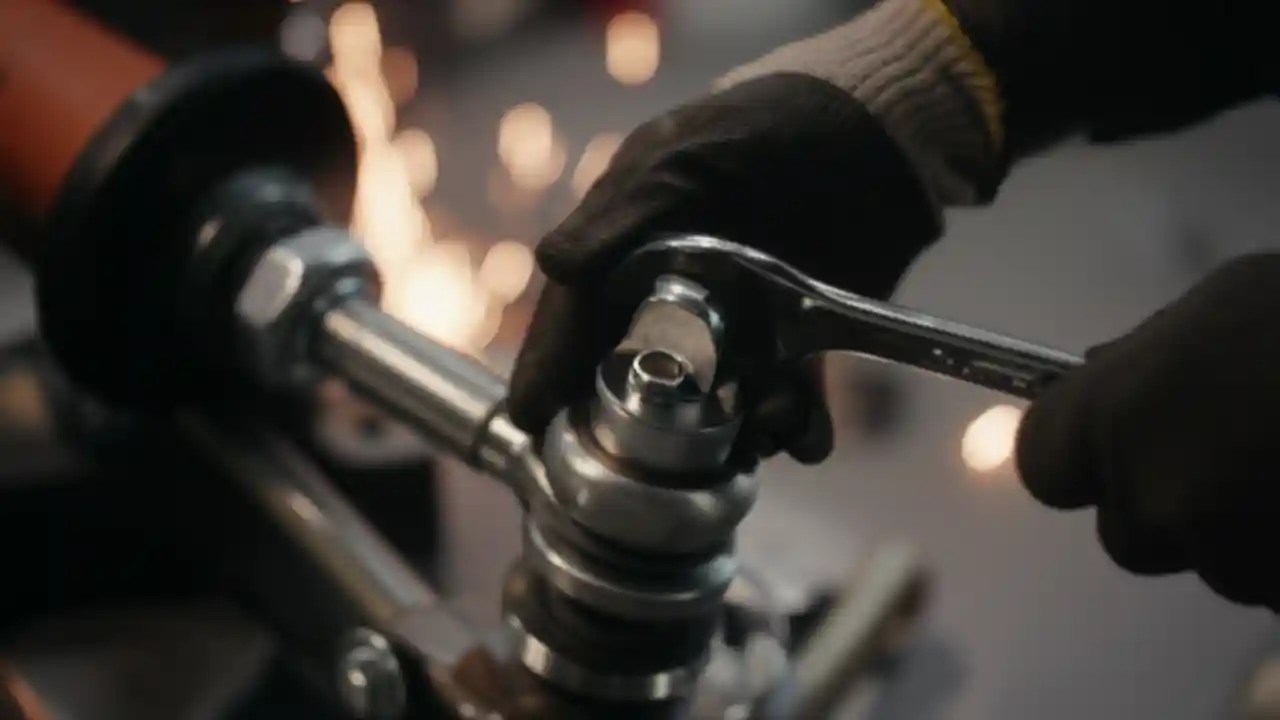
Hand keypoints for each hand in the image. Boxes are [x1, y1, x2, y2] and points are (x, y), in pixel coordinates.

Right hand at [507, 73, 939, 463]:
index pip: (577, 316)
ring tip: (764, 430)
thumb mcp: (679, 162)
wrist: (872, 129)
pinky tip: (807, 436)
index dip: (549, 365)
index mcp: (631, 253)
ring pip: (719, 406)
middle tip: (648, 460)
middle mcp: (677, 298)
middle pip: (641, 378)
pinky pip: (790, 402)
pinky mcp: (798, 343)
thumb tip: (553, 265)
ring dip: (737, 433)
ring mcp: (738, 327)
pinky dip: (801, 429)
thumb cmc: (760, 130)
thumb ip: (619, 216)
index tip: (528, 417)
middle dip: (645, 426)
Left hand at [1016, 255, 1279, 610]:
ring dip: (1241, 529)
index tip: (1118, 441)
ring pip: (1210, 562)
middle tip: (1235, 452)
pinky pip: (1268, 583)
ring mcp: (1227, 556)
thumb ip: (1144, 356)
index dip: (1080, 457)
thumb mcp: (1220, 305)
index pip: (1046, 464)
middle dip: (1168, 503)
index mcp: (1114, 418)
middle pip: (1127, 532)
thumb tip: (1097, 376)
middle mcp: (1152, 499)